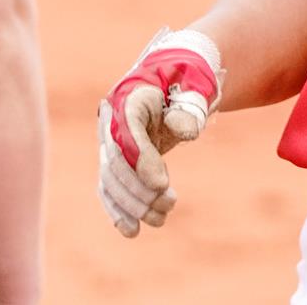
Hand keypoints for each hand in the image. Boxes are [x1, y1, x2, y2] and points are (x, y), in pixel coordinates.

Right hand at [96, 28, 221, 237]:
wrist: (173, 75)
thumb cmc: (187, 77)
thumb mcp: (196, 81)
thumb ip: (191, 102)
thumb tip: (184, 131)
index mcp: (130, 95)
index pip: (128, 132)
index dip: (142, 160)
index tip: (162, 185)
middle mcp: (112, 119)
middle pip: (116, 161)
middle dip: (140, 188)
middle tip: (170, 204)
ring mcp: (111, 140)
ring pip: (111, 178)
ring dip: (132, 204)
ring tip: (160, 219)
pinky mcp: (117, 158)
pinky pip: (110, 186)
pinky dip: (118, 209)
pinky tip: (131, 230)